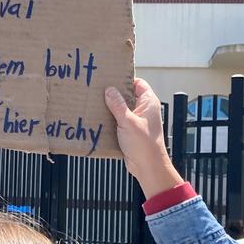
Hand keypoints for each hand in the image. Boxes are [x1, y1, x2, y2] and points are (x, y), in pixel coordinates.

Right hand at [105, 79, 182, 198]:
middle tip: (98, 89)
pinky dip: (109, 119)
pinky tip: (98, 119)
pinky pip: (118, 120)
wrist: (148, 166)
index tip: (110, 78)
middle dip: (113, 94)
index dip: (124, 80)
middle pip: (127, 95)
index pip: (137, 83)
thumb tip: (109, 90)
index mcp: (148, 102)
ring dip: (110, 108)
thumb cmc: (144, 144)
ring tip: (95, 103)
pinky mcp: (130, 130)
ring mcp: (137, 120)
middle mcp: (144, 109)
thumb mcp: (128, 121)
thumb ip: (118, 105)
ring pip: (121, 108)